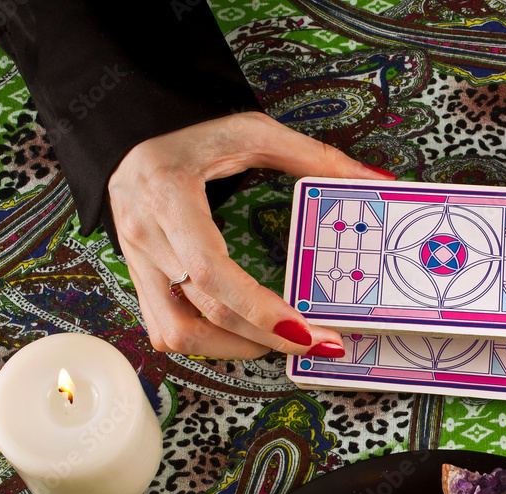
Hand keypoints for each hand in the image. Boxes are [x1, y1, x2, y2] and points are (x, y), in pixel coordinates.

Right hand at [108, 111, 396, 358]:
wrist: (132, 136)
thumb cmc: (194, 135)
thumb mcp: (254, 132)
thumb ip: (315, 157)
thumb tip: (373, 179)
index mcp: (167, 194)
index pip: (211, 271)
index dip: (259, 311)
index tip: (304, 331)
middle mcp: (144, 234)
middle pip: (202, 311)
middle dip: (264, 339)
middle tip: (315, 344)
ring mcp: (135, 261)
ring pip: (176, 333)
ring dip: (233, 348)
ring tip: (280, 343)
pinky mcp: (137, 278)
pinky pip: (166, 329)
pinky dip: (208, 342)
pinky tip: (244, 335)